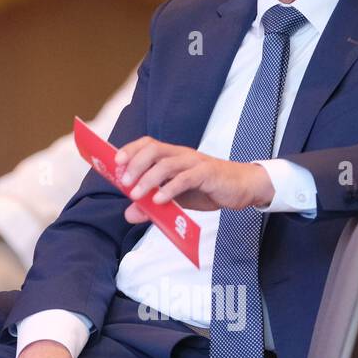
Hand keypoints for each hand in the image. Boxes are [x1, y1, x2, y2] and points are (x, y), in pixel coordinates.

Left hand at [112, 136, 275, 223]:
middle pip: (153, 149)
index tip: (115, 164)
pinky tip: (159, 200)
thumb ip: (152, 204)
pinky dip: (170, 189)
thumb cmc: (207, 189)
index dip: (130, 150)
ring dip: (148, 179)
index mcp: (172, 155)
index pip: (147, 144)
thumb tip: (129, 214)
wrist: (243, 187)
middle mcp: (182, 154)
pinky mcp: (208, 174)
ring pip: (167, 163)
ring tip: (136, 195)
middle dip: (135, 164)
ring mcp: (195, 162)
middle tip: (124, 182)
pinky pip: (186, 178)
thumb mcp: (176, 199)